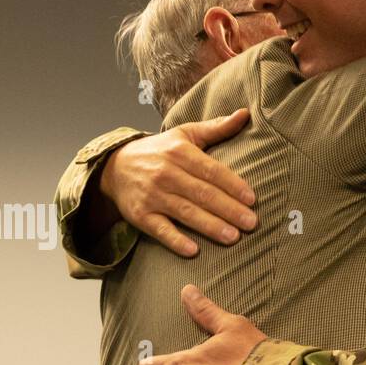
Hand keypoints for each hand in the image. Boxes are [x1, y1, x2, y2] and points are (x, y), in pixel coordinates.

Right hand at [101, 109, 257, 256]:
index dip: (232, 184)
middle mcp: (166, 173)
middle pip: (202, 193)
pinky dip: (175, 241)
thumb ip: (216, 127)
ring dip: (210, 226)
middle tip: (251, 223)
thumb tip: (245, 114)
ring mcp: (152, 195)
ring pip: (185, 212)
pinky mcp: (140, 215)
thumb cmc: (158, 151)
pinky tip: (193, 250)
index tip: (251, 199)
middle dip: (228, 209)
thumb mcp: (184, 134)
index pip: (211, 170)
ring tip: (233, 237)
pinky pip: (160, 230)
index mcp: (179, 152)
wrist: (114, 167)